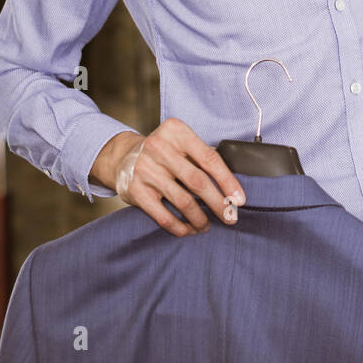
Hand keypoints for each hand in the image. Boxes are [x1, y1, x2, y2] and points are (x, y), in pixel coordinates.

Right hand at [91, 120, 245, 236]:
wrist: (122, 157)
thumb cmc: (163, 153)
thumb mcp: (181, 144)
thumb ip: (203, 157)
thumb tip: (232, 187)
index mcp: (177, 132)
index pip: (209, 159)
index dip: (228, 181)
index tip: (239, 199)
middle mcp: (159, 148)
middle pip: (198, 181)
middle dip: (218, 203)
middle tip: (230, 217)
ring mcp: (145, 169)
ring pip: (182, 201)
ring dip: (199, 218)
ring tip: (207, 226)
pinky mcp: (134, 189)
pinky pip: (162, 215)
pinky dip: (179, 226)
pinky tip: (188, 230)